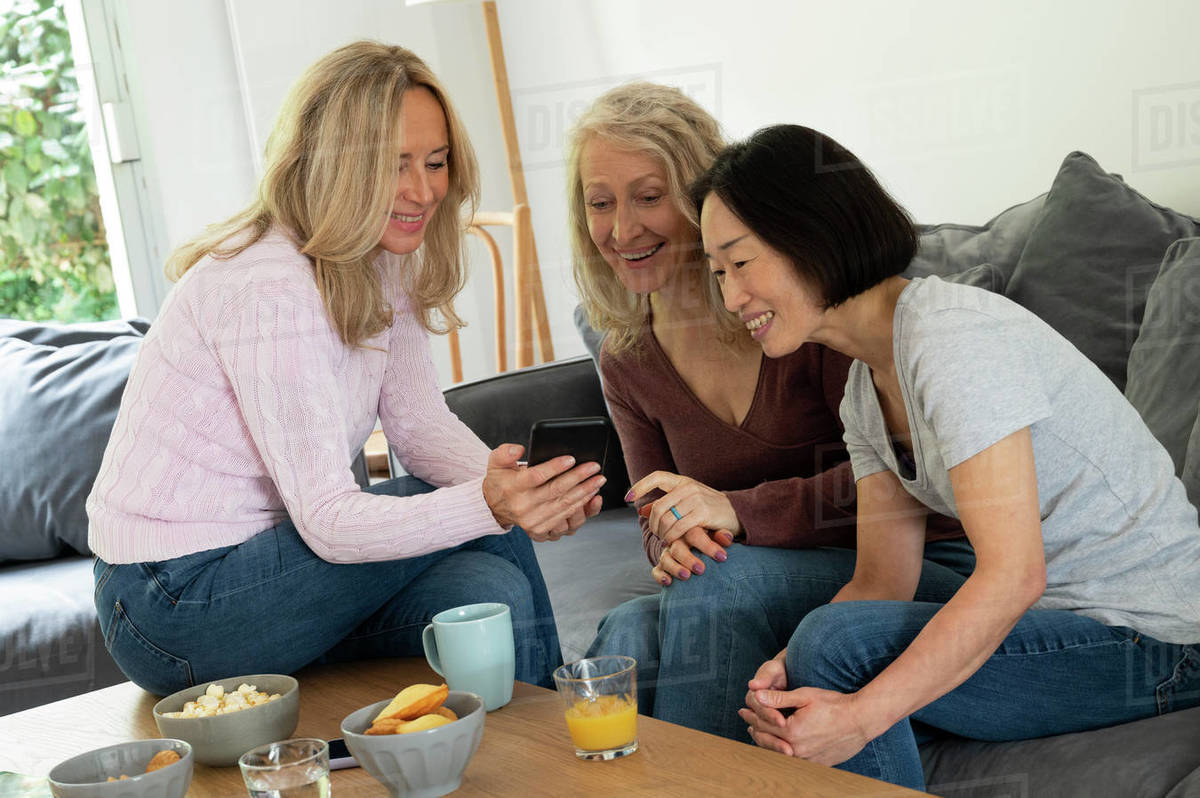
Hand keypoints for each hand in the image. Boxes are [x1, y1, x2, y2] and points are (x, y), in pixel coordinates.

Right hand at [482, 444, 604, 540]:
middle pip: (556, 491)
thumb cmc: (502, 480)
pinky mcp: (541, 530)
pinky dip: (582, 507)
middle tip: (594, 467)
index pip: (537, 476)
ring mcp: (532, 521)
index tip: (571, 459)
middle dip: (579, 478)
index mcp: (513, 488)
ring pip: (564, 505)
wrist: (495, 506)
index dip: (555, 467)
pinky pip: (566, 519)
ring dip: (585, 492)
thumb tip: (519, 449)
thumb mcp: (496, 462)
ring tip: (598, 480)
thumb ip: (505, 452)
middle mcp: (523, 506)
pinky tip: (592, 496)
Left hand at [626, 472, 740, 545]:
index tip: (627, 497)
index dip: (640, 486)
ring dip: (662, 533)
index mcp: (683, 481)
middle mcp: (689, 487)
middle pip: (658, 506)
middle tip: (656, 534)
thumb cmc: (709, 509)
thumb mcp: (686, 502)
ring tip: (665, 540)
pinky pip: (679, 528)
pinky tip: (672, 542)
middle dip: (653, 524)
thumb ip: (665, 505)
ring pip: (667, 519)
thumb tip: (640, 510)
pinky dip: (672, 537)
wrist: (738, 513)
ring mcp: (696, 499)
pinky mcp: (704, 513)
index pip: (657, 477)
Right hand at [651, 527, 734, 585]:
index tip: (722, 557)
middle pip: (677, 547)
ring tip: (686, 576)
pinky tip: (668, 582)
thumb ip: (721, 535)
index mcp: (689, 530)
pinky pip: (656, 570)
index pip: (695, 534)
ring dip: (675, 568)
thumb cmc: (709, 537)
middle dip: (688, 559)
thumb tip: (728, 537)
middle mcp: (676, 540)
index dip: (708, 546)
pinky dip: (660, 576)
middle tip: (701, 569)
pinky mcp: (661, 565)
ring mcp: (667, 553)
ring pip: (666, 558)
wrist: (695, 540)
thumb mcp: (715, 533)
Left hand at [738, 685, 871, 765]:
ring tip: (759, 733)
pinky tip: (782, 745)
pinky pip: (793, 760)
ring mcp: (807, 759)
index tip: (743, 709)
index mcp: (791, 732)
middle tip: (747, 722)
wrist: (860, 721)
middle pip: (767, 741)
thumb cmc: (834, 705)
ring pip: (778, 753)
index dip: (751, 715)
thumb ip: (779, 698)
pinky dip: (782, 751)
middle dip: (755, 729)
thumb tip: (756, 694)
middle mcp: (796, 750)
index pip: (763, 724)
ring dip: (767, 742)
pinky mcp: (817, 764)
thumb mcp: (805, 696)